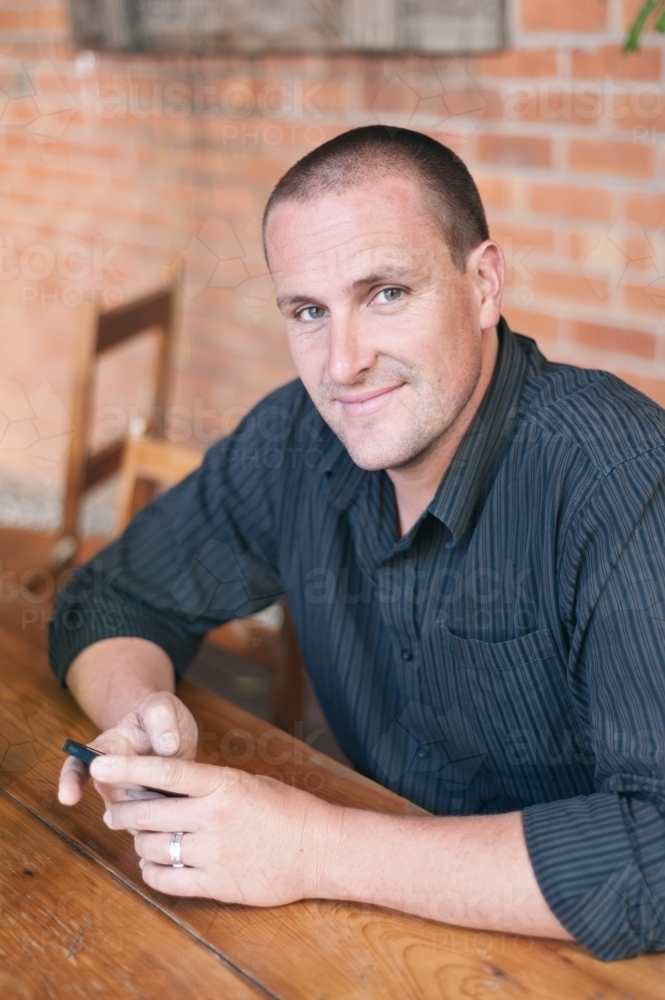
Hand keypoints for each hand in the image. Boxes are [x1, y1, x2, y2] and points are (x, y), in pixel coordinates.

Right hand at [58, 692, 198, 810]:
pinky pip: (154, 826)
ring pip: (135, 817)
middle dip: (134, 801)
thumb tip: (167, 746)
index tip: (68, 798)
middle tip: (159, 791)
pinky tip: (182, 816)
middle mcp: (112, 778)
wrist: (174, 734)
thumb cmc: (160, 718)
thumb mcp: (162, 706)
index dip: (71, 781)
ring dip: (155, 812)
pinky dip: (168, 823)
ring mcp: (130, 798)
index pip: (80, 765)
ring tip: (177, 796)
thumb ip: (161, 718)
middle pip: (113, 798)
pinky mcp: (148, 814)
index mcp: (108, 748)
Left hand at [89, 753, 341, 906]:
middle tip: (114, 812)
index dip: (128, 768)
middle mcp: (214, 817)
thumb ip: (207, 787)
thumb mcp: (247, 784)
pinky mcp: (217, 884)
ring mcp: (214, 852)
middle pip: (149, 813)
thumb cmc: (286, 810)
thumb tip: (164, 790)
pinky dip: (152, 871)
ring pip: (153, 847)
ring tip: (141, 839)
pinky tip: (154, 864)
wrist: (320, 849)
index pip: (165, 771)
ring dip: (140, 842)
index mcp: (223, 785)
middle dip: (123, 812)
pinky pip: (167, 880)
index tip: (98, 766)